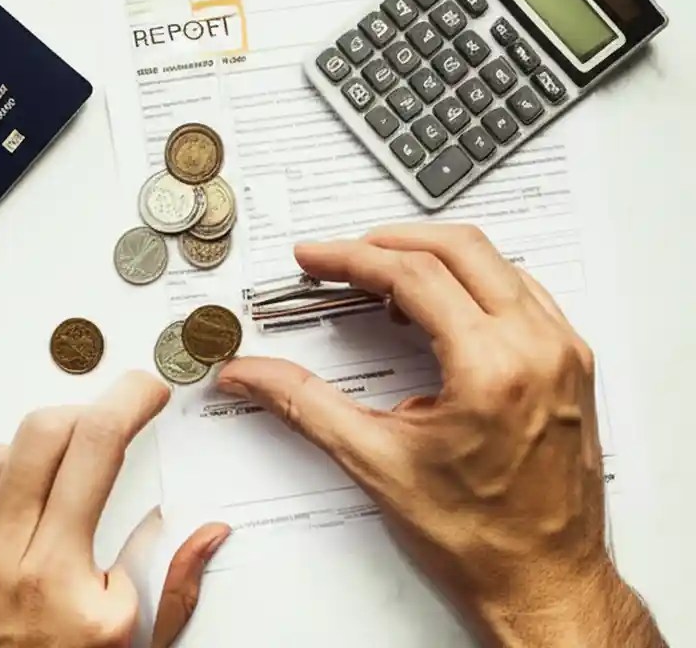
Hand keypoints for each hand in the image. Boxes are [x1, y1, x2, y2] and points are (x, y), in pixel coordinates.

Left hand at [0, 371, 230, 647]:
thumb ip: (171, 589)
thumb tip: (205, 534)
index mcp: (73, 585)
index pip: (103, 455)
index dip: (130, 403)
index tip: (148, 391)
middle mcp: (21, 557)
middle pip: (53, 432)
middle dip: (99, 400)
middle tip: (125, 400)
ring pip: (13, 445)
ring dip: (55, 431)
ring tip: (83, 445)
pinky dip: (12, 458)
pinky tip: (36, 475)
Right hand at [217, 224, 663, 646]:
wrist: (543, 581)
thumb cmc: (479, 538)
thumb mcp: (375, 462)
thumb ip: (303, 404)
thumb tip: (251, 374)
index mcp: (492, 368)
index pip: (413, 275)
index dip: (350, 258)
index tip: (314, 259)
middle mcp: (539, 350)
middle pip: (460, 249)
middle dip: (390, 241)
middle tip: (341, 256)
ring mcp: (563, 355)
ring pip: (497, 265)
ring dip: (435, 258)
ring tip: (382, 280)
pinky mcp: (571, 367)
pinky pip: (524, 294)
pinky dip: (475, 284)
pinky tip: (439, 308)